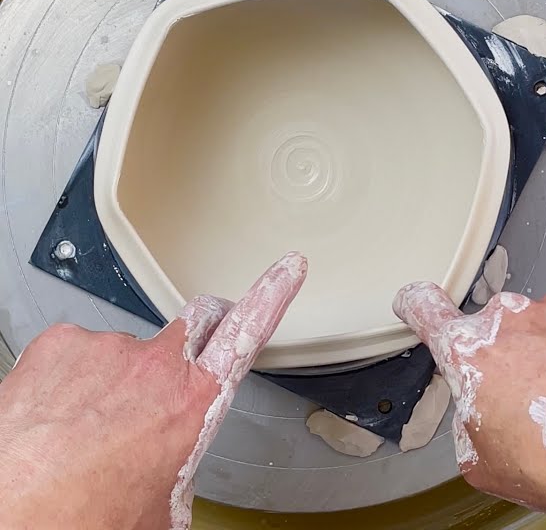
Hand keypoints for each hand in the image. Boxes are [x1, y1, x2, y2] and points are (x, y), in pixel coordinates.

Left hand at [0, 253, 306, 529]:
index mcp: (193, 403)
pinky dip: (68, 381)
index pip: (248, 332)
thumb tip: (163, 479)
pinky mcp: (58, 345)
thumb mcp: (160, 511)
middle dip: (200, 331)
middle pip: (195, 323)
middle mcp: (156, 365)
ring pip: (122, 355)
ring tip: (83, 431)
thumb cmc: (81, 516)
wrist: (10, 514)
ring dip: (112, 383)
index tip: (288, 268)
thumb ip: (176, 471)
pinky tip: (56, 417)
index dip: (274, 293)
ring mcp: (106, 348)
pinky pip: (75, 355)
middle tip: (177, 367)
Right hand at [394, 283, 545, 529]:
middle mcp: (513, 319)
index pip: (426, 308)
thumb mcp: (477, 459)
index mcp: (470, 351)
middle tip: (527, 398)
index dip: (418, 307)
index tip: (419, 303)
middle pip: (498, 327)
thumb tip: (484, 409)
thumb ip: (469, 415)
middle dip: (506, 355)